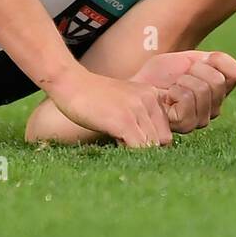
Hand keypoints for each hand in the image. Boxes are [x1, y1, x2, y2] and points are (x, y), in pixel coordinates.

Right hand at [47, 66, 172, 147]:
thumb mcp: (125, 100)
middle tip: (126, 146)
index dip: (152, 142)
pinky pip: (138, 148)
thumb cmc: (93, 96)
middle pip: (162, 140)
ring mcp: (137, 110)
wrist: (70, 83)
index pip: (166, 131)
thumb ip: (140, 116)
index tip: (134, 143)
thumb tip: (151, 144)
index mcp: (152, 94)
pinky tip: (114, 143)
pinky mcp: (124, 121)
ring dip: (137, 152)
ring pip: (151, 145)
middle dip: (147, 149)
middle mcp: (149, 99)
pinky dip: (129, 154)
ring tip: (119, 143)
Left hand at [132, 50, 235, 134]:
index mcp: (220, 91)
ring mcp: (201, 119)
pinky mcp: (185, 124)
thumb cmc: (162, 74)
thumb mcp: (190, 59)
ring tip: (171, 89)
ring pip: (203, 89)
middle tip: (179, 78)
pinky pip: (188, 99)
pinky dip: (174, 92)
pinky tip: (166, 98)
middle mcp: (215, 108)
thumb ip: (216, 61)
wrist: (137, 85)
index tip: (195, 65)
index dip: (213, 61)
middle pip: (217, 81)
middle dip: (194, 71)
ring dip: (182, 81)